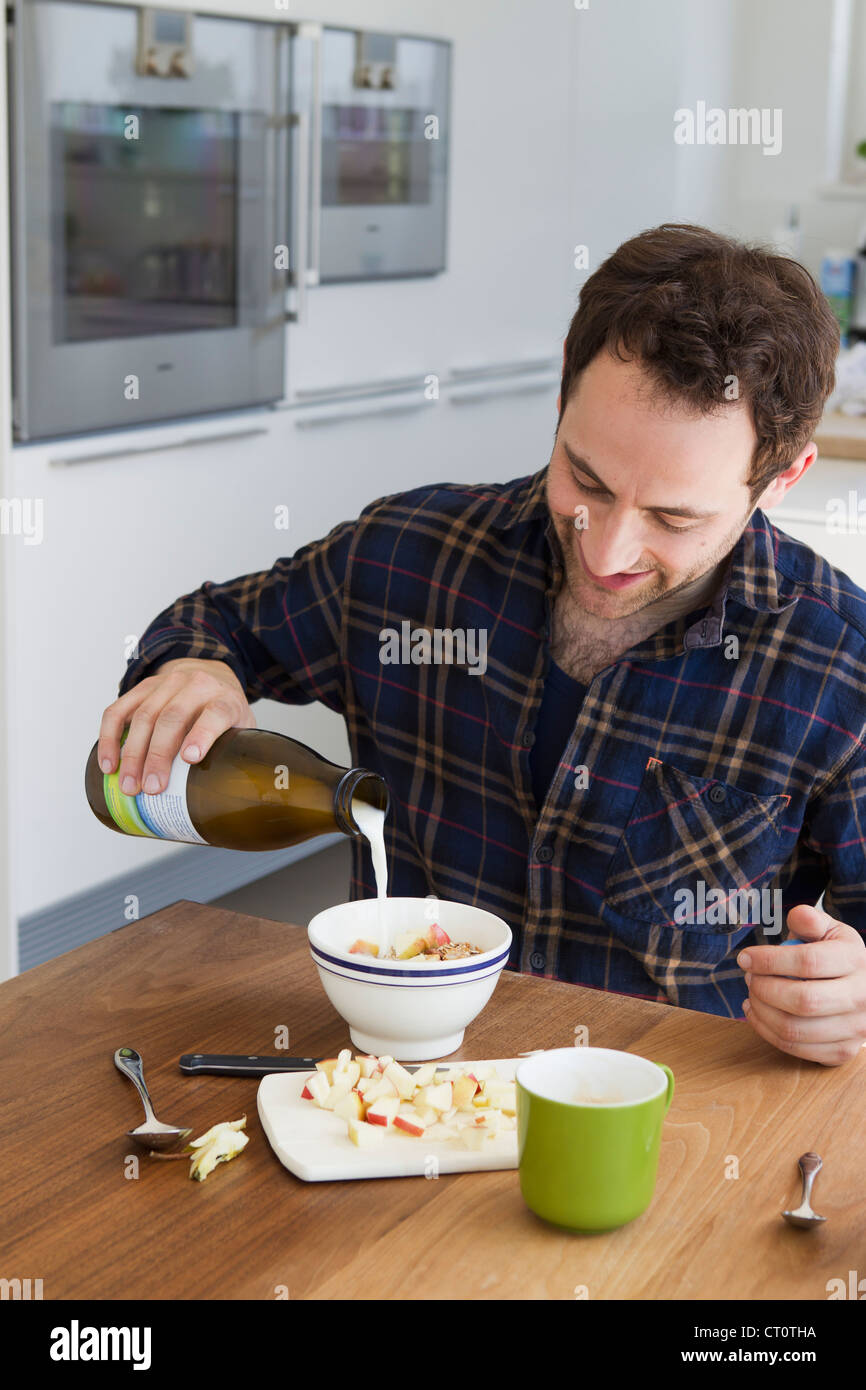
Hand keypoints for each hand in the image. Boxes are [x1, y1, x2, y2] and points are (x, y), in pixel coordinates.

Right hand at [97, 658, 255, 795]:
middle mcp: (195, 686)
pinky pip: (118, 711)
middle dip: (158, 756)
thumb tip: (224, 797)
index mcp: (224, 699)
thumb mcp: (241, 728)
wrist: (210, 674)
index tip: (190, 758)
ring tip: (129, 785)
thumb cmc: (225, 712)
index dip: (202, 735)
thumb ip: (235, 753)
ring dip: (132, 754)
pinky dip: (109, 738)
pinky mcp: (141, 688)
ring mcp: (166, 684)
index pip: (215, 713)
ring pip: (143, 716)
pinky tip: (109, 764)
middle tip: (151, 788)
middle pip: (172, 718)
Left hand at [737, 904, 865, 1065]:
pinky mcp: (842, 1052)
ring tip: (751, 994)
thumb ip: (810, 920)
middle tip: (748, 978)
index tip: (745, 958)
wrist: (861, 987)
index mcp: (855, 960)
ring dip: (761, 1011)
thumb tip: (798, 915)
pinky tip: (757, 1013)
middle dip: (763, 988)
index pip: (808, 962)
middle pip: (802, 1000)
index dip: (769, 960)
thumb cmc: (835, 955)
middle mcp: (861, 997)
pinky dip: (766, 1032)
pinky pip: (795, 1049)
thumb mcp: (827, 930)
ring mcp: (854, 1029)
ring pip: (794, 1029)